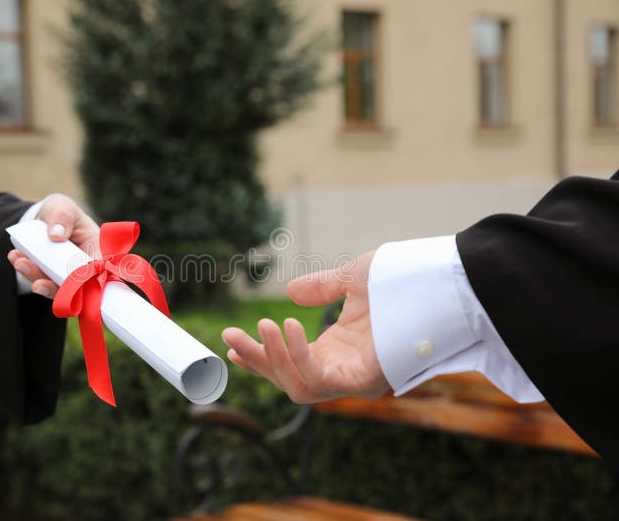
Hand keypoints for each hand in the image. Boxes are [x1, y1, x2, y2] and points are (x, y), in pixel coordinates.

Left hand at [7, 193, 99, 297]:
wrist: (42, 218)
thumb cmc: (59, 211)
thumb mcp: (62, 206)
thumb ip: (63, 216)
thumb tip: (56, 235)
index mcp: (96, 249)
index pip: (100, 269)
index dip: (91, 279)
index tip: (75, 282)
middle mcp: (85, 267)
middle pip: (77, 285)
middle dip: (58, 285)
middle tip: (38, 283)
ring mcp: (66, 275)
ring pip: (57, 287)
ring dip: (38, 279)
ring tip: (21, 263)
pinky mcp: (49, 278)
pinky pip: (40, 281)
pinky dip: (27, 273)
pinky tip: (16, 258)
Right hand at [222, 251, 388, 402]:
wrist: (438, 283)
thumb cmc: (403, 282)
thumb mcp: (352, 280)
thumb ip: (321, 288)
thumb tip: (291, 294)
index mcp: (338, 351)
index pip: (290, 364)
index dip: (260, 357)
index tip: (232, 344)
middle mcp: (343, 369)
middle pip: (288, 380)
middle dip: (256, 360)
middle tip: (229, 336)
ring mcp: (354, 379)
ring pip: (298, 387)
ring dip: (272, 359)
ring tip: (262, 327)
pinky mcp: (364, 382)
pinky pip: (319, 381)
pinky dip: (299, 357)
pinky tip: (289, 328)